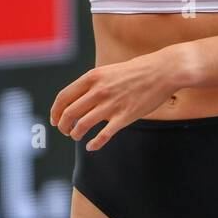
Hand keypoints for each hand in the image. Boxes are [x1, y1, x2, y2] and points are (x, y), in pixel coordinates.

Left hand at [50, 47, 189, 151]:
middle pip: (69, 113)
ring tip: (77, 136)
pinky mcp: (124, 117)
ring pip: (82, 126)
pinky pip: (103, 135)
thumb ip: (93, 84)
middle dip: (63, 126)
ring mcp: (111, 105)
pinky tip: (91, 146)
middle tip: (65, 131)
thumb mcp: (108, 71)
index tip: (55, 119)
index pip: (63, 97)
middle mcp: (98, 91)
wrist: (162, 71)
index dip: (55, 111)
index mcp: (92, 77)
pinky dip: (94, 144)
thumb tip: (79, 98)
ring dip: (75, 134)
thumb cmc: (137, 70)